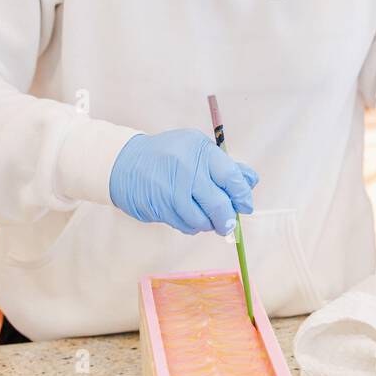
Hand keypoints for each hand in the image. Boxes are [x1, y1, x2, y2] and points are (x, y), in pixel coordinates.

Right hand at [109, 129, 258, 235]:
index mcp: (200, 150)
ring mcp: (171, 189)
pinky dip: (192, 226)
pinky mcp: (159, 206)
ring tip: (206, 219)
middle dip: (227, 219)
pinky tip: (189, 217)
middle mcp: (186, 168)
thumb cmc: (168, 155)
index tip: (245, 205)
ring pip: (201, 219)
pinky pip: (184, 225)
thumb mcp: (196, 149)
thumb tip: (251, 181)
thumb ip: (224, 165)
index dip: (242, 195)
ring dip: (208, 224)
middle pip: (219, 204)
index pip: (231, 176)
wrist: (124, 162)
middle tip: (228, 224)